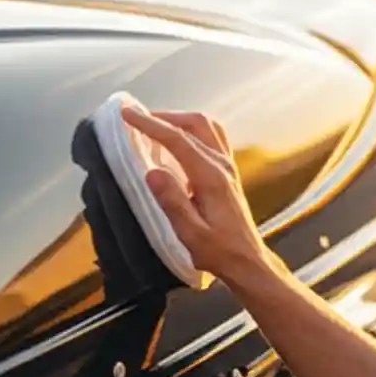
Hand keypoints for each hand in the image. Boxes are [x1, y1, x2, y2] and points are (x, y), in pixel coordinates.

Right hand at [120, 107, 274, 286]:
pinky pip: (211, 137)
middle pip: (194, 123)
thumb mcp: (191, 235)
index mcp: (211, 177)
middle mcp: (222, 165)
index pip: (178, 140)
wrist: (248, 262)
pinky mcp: (228, 171)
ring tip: (154, 124)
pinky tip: (177, 139)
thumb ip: (172, 202)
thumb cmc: (218, 252)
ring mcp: (228, 166)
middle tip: (137, 118)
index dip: (151, 124)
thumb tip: (152, 172)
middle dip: (164, 116)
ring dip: (179, 119)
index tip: (127, 114)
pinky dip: (191, 129)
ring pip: (205, 126)